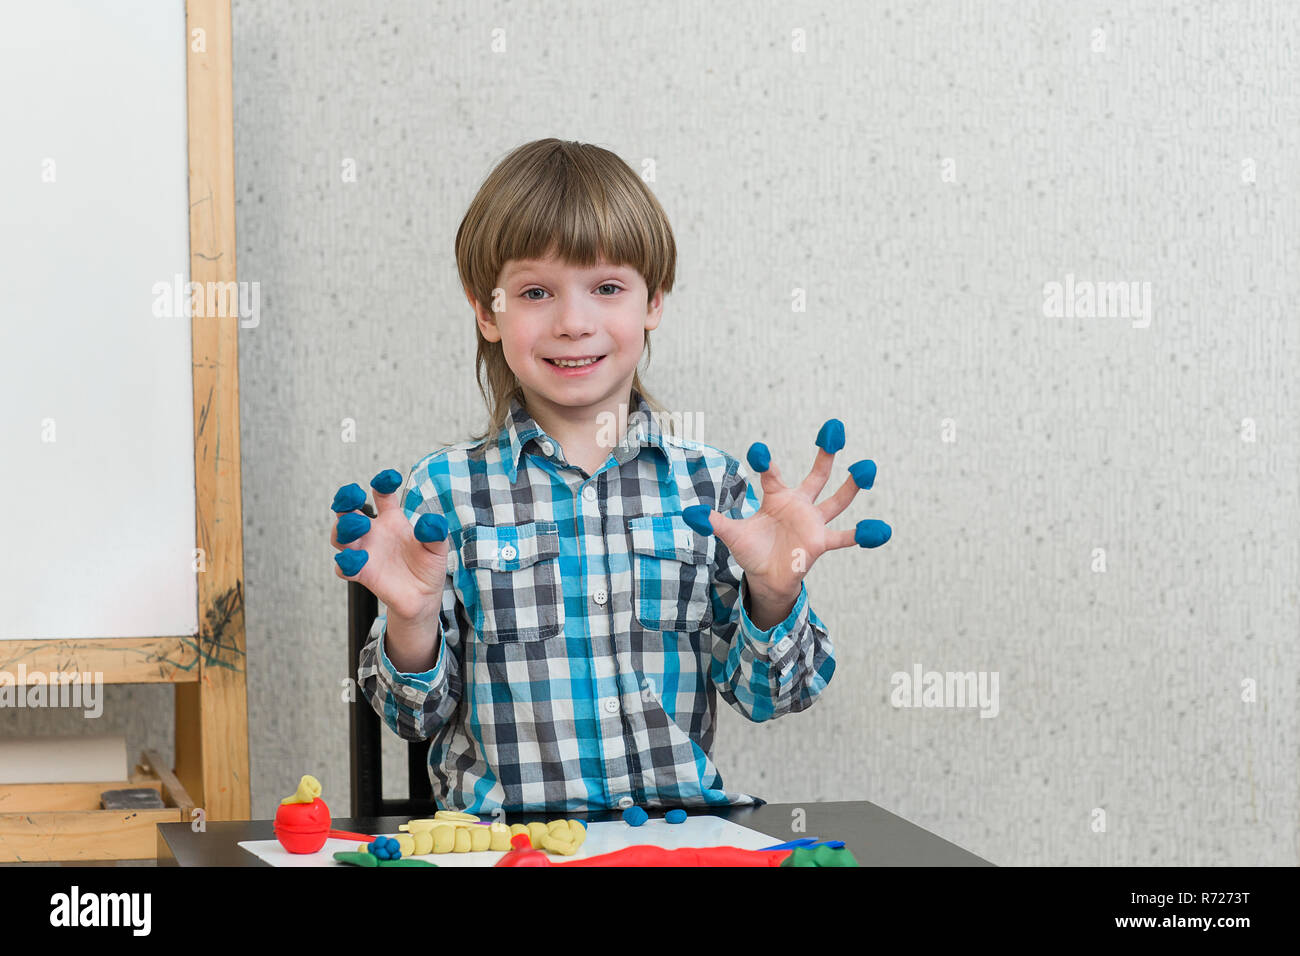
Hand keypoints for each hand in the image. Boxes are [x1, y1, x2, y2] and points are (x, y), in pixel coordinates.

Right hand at [330, 469, 450, 622]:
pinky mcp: (362, 573)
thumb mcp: (437, 547)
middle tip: (353, 495)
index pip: (382, 496)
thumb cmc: (427, 566)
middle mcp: (374, 533)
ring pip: (340, 536)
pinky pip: (344, 567)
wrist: (423, 596)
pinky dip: (346, 562)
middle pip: (349, 511)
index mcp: (392, 520)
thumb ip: (434, 533)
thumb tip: (431, 522)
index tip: (389, 478)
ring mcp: (365, 552)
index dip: (382, 484)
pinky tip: (356, 559)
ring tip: (359, 526)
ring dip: (343, 528)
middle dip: (346, 500)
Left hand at [683, 419, 889, 602]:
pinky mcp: (822, 543)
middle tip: (835, 427)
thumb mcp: (732, 535)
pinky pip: (846, 537)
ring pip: (837, 500)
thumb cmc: (752, 550)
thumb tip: (688, 513)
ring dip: (852, 485)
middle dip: (826, 452)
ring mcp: (813, 522)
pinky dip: (863, 534)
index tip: (758, 450)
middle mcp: (800, 505)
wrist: (766, 578)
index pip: (772, 474)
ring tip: (868, 466)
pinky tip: (883, 529)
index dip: (765, 463)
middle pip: (817, 474)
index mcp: (777, 497)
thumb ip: (715, 522)